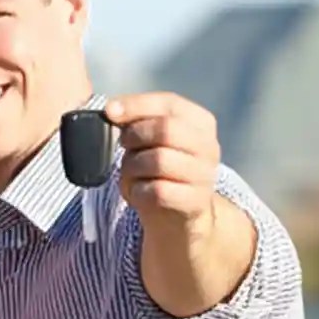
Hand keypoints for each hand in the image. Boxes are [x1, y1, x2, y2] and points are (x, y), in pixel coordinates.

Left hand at [105, 92, 220, 231]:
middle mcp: (209, 147)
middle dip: (134, 136)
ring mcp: (204, 176)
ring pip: (158, 160)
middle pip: (165, 130)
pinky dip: (137, 191)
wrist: (177, 214)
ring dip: (132, 167)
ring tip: (131, 173)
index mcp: (201, 122)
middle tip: (124, 146)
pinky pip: (156, 191)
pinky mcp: (194, 202)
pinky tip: (137, 192)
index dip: (136, 105)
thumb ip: (137, 119)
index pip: (170, 103)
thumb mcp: (152, 138)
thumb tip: (111, 109)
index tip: (109, 111)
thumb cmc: (159, 168)